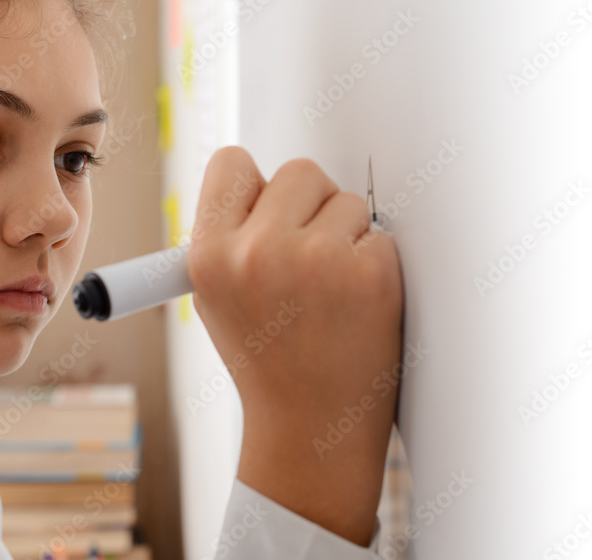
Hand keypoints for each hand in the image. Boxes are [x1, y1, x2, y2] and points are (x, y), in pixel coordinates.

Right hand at [187, 146, 403, 545]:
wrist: (312, 429)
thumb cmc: (267, 365)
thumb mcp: (215, 301)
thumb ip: (229, 237)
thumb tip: (257, 182)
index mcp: (211, 256)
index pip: (232, 163)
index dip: (255, 185)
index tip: (269, 204)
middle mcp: (260, 252)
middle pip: (299, 172)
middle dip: (310, 206)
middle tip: (309, 255)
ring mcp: (319, 261)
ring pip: (347, 201)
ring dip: (346, 234)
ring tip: (331, 290)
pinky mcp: (371, 274)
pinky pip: (380, 234)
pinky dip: (375, 261)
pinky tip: (357, 303)